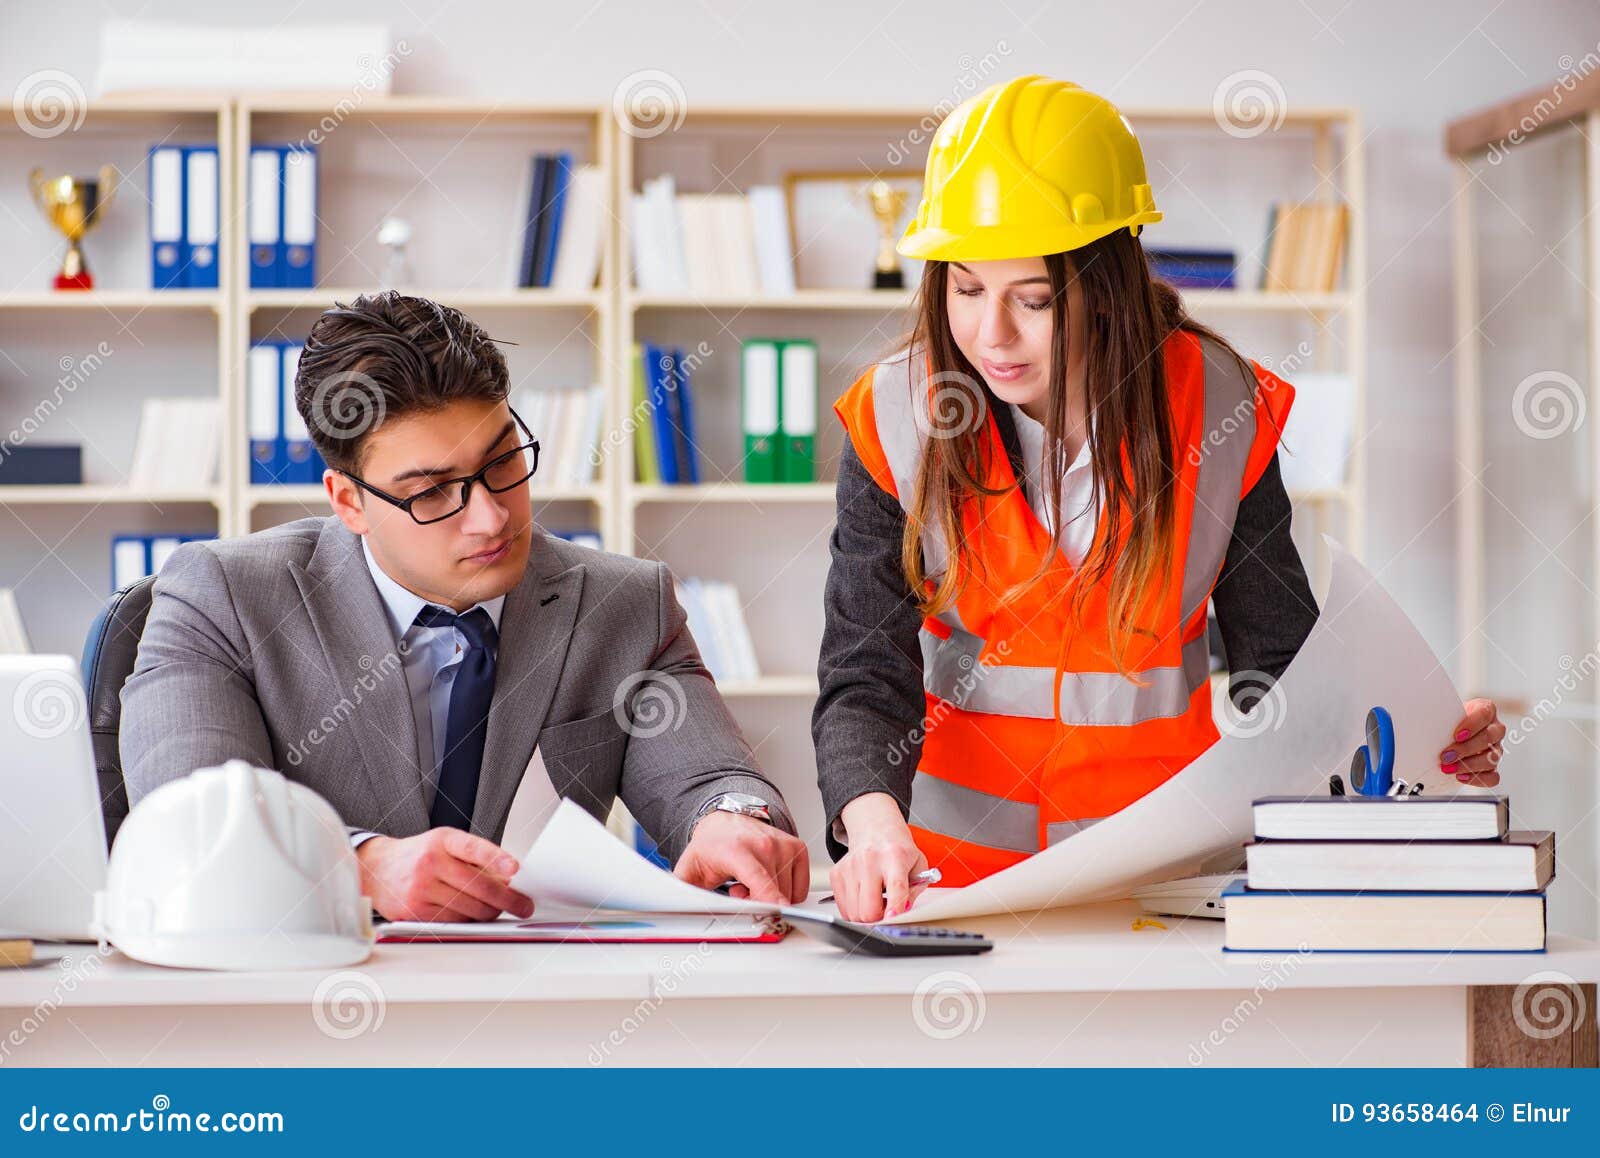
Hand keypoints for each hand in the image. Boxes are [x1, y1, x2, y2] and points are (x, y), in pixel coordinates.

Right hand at [356, 828, 534, 921]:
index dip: (496, 858)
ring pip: (469, 909)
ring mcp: (420, 889)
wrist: (377, 870)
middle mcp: (429, 863)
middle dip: (507, 899)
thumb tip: (508, 879)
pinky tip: (473, 914)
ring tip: (498, 909)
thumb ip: (474, 857)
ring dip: (490, 912)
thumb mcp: (445, 844)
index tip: (515, 868)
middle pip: (478, 887)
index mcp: (442, 841)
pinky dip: (469, 921)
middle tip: (523, 905)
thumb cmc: (418, 856)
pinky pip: (453, 922)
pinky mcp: (413, 912)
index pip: (473, 848)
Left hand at [674, 810, 809, 904]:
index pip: (760, 880)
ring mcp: (783, 845)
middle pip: (774, 894)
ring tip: (751, 881)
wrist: (726, 822)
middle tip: (739, 890)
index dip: (770, 899)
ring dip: (772, 895)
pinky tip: (767, 878)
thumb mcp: (689, 869)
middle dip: (758, 902)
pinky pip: (800, 886)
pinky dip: (786, 889)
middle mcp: (764, 845)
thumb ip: (681, 891)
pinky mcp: (797, 847)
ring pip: (788, 892)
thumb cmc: (711, 846)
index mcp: (738, 851)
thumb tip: (671, 910)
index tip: (778, 912)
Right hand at [830, 792, 928, 922]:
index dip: (894, 905)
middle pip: (869, 908)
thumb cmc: (898, 851)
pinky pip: (843, 908)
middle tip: (886, 908)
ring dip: (866, 914)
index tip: (892, 918)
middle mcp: (870, 860)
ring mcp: (850, 867)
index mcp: (895, 857)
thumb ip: (914, 891)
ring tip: (875, 900)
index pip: (895, 885)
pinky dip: (854, 909)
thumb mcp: (918, 866)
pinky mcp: (836, 874)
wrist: (875, 831)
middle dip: (879, 917)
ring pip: (854, 913)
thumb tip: (902, 912)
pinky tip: (863, 896)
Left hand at [1441, 698, 1504, 787]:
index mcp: (1485, 710)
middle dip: (1465, 748)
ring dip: (1468, 765)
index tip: (1456, 735)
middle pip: (1489, 737)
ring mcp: (1496, 748)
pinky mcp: (1492, 767)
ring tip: (1448, 768)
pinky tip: (1460, 776)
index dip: (1472, 725)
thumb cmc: (1447, 721)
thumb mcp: (1443, 713)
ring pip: (1492, 758)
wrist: (1448, 733)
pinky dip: (1477, 778)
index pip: (1484, 714)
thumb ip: (1437, 715)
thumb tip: (1417, 720)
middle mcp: (1494, 729)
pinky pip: (1493, 777)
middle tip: (1446, 755)